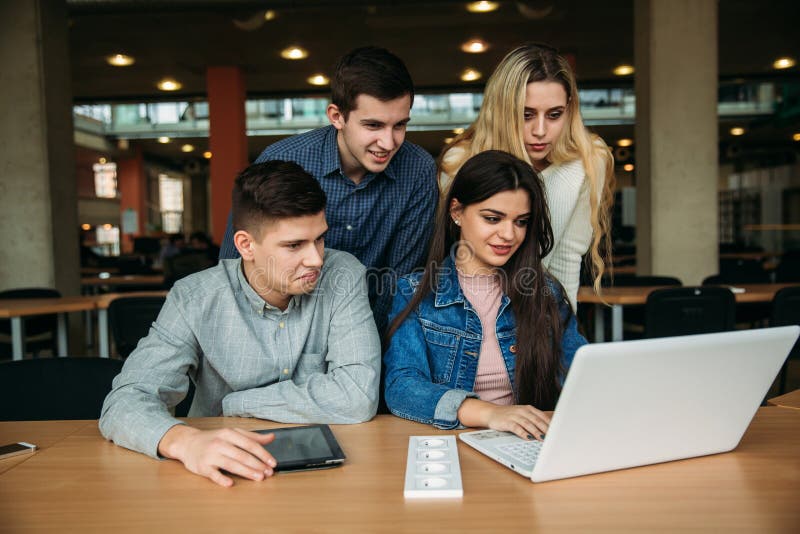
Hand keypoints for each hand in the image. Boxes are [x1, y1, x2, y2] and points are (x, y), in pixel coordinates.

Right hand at [158, 425, 277, 486]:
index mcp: (229, 433)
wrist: (188, 443)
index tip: (272, 463)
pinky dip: (222, 479)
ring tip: (259, 478)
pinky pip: (213, 474)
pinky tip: (230, 484)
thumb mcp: (232, 433)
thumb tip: (272, 437)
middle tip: (268, 473)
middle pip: (242, 455)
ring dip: (247, 472)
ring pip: (231, 464)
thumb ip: (252, 436)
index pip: (250, 444)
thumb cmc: (213, 439)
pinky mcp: (202, 466)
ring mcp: (210, 455)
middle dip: (257, 465)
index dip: (263, 454)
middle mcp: (220, 443)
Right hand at [485, 404, 550, 440]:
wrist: (492, 413)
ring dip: (536, 432)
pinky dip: (523, 433)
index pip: (542, 416)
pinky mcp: (507, 422)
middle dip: (545, 429)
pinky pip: (517, 428)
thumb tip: (549, 430)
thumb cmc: (510, 415)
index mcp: (528, 408)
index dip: (550, 424)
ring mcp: (514, 416)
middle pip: (536, 420)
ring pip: (528, 424)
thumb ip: (534, 420)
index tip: (557, 432)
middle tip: (553, 437)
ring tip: (543, 439)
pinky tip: (528, 438)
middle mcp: (522, 411)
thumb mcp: (523, 415)